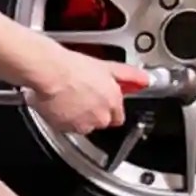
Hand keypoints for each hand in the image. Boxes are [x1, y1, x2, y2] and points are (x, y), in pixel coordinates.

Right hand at [27, 48, 150, 133]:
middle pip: (101, 122)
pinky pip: (66, 127)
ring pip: (83, 126)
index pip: (118, 117)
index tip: (101, 100)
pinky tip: (59, 104)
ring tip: (69, 98)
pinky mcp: (64, 129)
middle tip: (82, 96)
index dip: (109, 108)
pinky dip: (63, 119)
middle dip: (94, 112)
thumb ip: (129, 75)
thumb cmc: (74, 67)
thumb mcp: (107, 67)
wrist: (50, 72)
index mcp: (113, 103)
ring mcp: (82, 124)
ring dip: (78, 116)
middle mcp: (100, 117)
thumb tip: (145, 79)